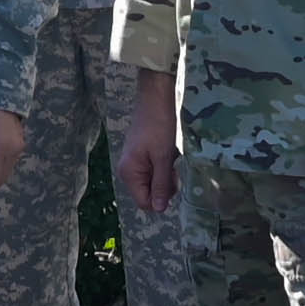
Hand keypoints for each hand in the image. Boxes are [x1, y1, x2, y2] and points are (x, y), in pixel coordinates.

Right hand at [116, 67, 182, 217]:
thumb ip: (160, 185)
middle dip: (166, 185)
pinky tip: (170, 151)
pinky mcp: (143, 153)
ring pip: (155, 180)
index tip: (173, 180)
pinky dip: (166, 164)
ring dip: (167, 174)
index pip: (145, 202)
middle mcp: (129, 169)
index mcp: (129, 172)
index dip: (162, 198)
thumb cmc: (159, 125)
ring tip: (172, 156)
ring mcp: (136, 161)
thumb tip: (158, 209)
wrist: (157, 96)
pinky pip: (156, 168)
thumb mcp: (163, 157)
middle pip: (150, 192)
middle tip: (175, 167)